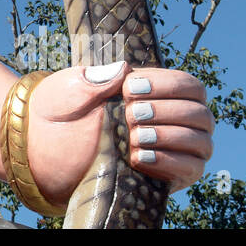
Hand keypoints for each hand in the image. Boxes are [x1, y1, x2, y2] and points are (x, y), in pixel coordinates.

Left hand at [24, 61, 213, 207]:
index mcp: (156, 92)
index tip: (130, 90)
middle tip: (131, 114)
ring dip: (170, 135)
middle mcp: (173, 120)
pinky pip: (192, 168)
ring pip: (201, 140)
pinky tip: (139, 156)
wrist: (43, 151)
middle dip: (168, 111)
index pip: (189, 85)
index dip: (167, 85)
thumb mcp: (71, 89)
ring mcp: (174, 149)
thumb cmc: (61, 113)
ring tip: (135, 136)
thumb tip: (124, 69)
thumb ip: (96, 78)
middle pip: (200, 112)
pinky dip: (171, 160)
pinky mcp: (169, 177)